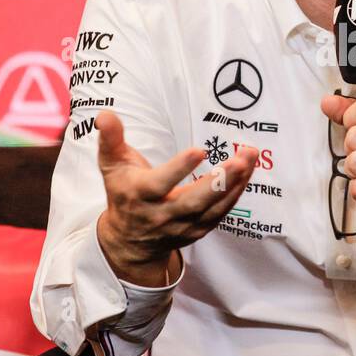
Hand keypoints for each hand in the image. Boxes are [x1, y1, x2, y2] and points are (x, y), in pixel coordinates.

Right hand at [94, 111, 257, 286]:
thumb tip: (105, 115)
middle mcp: (161, 214)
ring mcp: (181, 226)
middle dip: (218, 182)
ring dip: (234, 184)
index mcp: (139, 195)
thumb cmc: (123, 192)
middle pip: (193, 202)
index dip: (180, 168)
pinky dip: (235, 194)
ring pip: (212, 209)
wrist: (129, 240)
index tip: (200, 150)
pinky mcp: (197, 231)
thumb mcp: (111, 165)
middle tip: (239, 160)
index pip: (160, 183)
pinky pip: (220, 214)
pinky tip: (247, 173)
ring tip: (249, 158)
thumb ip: (111, 139)